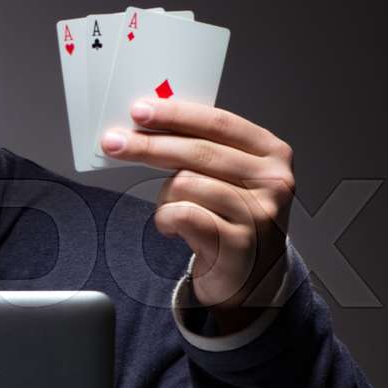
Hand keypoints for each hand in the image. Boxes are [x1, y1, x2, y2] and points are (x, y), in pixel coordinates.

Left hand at [101, 99, 292, 334]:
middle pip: (197, 151)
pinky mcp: (238, 243)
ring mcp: (259, 213)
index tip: (140, 111)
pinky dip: (166, 219)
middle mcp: (273, 181)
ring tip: (173, 210)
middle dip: (149, 145)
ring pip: (185, 183)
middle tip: (114, 143)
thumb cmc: (233, 219)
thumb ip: (203, 148)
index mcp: (271, 153)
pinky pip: (182, 215)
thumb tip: (149, 124)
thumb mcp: (230, 176)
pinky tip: (173, 227)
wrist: (251, 276)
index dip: (176, 114)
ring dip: (164, 197)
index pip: (218, 123)